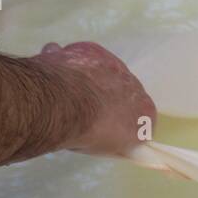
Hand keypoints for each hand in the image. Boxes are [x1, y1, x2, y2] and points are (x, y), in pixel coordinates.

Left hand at [33, 41, 156, 155]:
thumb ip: (116, 137)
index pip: (139, 114)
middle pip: (119, 89)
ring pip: (99, 71)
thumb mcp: (108, 147)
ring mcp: (112, 64)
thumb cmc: (87, 132)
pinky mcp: (90, 49)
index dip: (119, 118)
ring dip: (85, 78)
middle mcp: (133, 83)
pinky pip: (79, 56)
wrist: (63, 105)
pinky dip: (67, 62)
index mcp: (144, 109)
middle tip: (80, 108)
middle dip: (102, 95)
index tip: (103, 124)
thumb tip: (113, 134)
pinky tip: (53, 73)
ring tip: (62, 90)